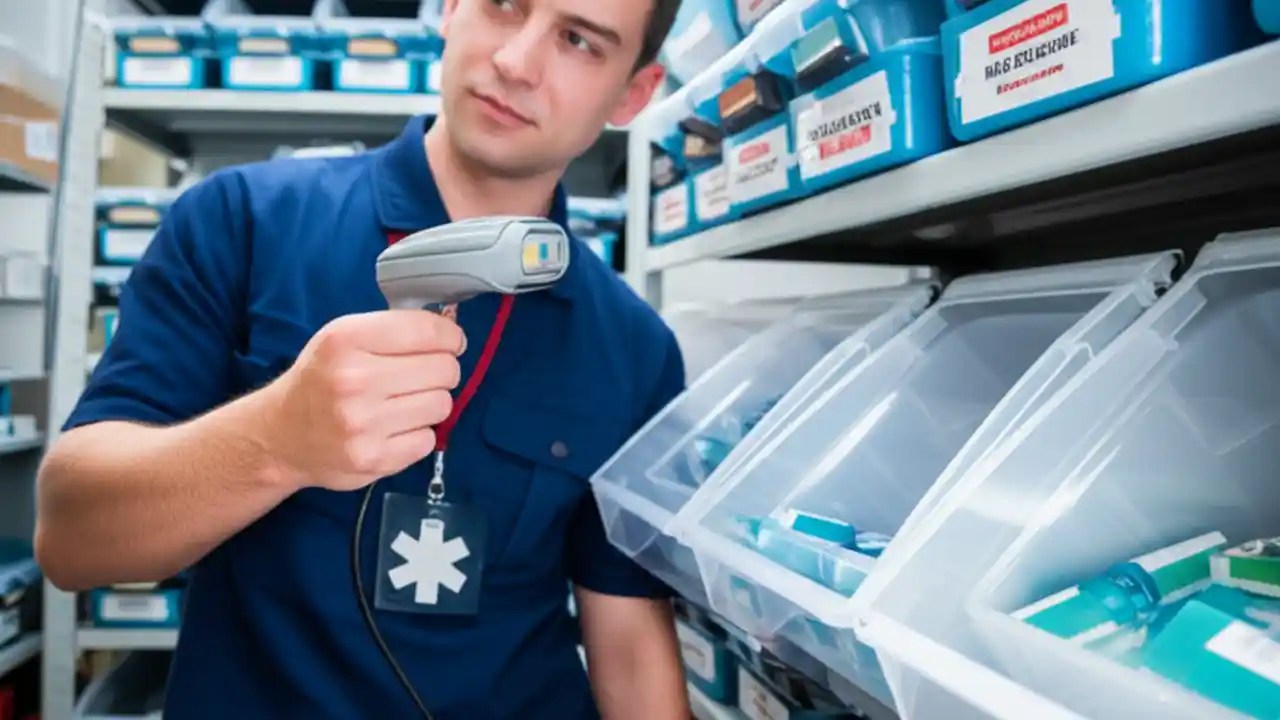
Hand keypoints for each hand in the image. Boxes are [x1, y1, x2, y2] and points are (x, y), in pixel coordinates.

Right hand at [258, 310, 465, 491]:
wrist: (281, 435)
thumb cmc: (322, 378)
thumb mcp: (345, 337)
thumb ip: (397, 329)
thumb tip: (453, 327)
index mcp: (346, 340)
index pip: (427, 332)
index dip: (450, 336)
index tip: (450, 343)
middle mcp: (354, 381)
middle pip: (443, 369)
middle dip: (442, 369)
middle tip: (423, 375)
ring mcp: (364, 425)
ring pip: (442, 405)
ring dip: (432, 402)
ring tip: (405, 402)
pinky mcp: (374, 460)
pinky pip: (428, 440)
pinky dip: (419, 433)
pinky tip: (395, 427)